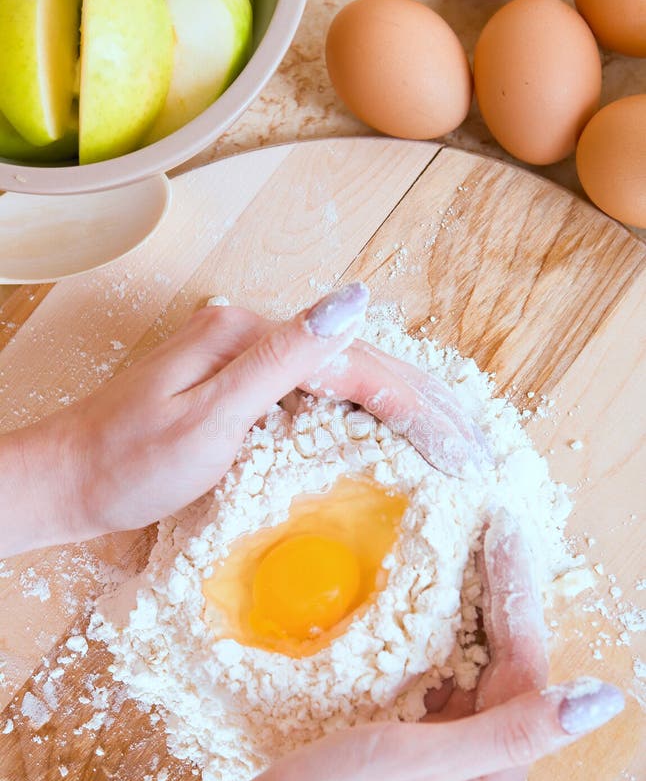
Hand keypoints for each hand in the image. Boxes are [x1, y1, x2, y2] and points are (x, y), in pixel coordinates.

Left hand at [0, 284, 485, 556]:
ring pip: (345, 373)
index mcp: (247, 335)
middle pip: (360, 361)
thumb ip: (283, 359)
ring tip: (453, 433)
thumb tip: (353, 302)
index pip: (357, 366)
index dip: (417, 406)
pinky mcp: (239, 383)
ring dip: (403, 403)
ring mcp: (245, 357)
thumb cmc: (129, 462)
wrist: (68, 478)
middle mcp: (251, 334)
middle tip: (477, 443)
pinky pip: (318, 391)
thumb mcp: (208, 416)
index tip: (463, 447)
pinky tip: (389, 426)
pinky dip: (364, 411)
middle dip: (425, 401)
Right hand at [177, 518, 622, 780]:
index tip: (506, 538)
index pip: (523, 671)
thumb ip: (513, 732)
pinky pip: (434, 683)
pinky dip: (431, 643)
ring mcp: (440, 760)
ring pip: (469, 670)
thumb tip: (603, 702)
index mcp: (495, 780)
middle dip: (497, 601)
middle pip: (502, 667)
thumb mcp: (424, 764)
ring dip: (467, 616)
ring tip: (465, 556)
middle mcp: (478, 771)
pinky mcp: (405, 750)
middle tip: (491, 534)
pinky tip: (424, 610)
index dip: (516, 600)